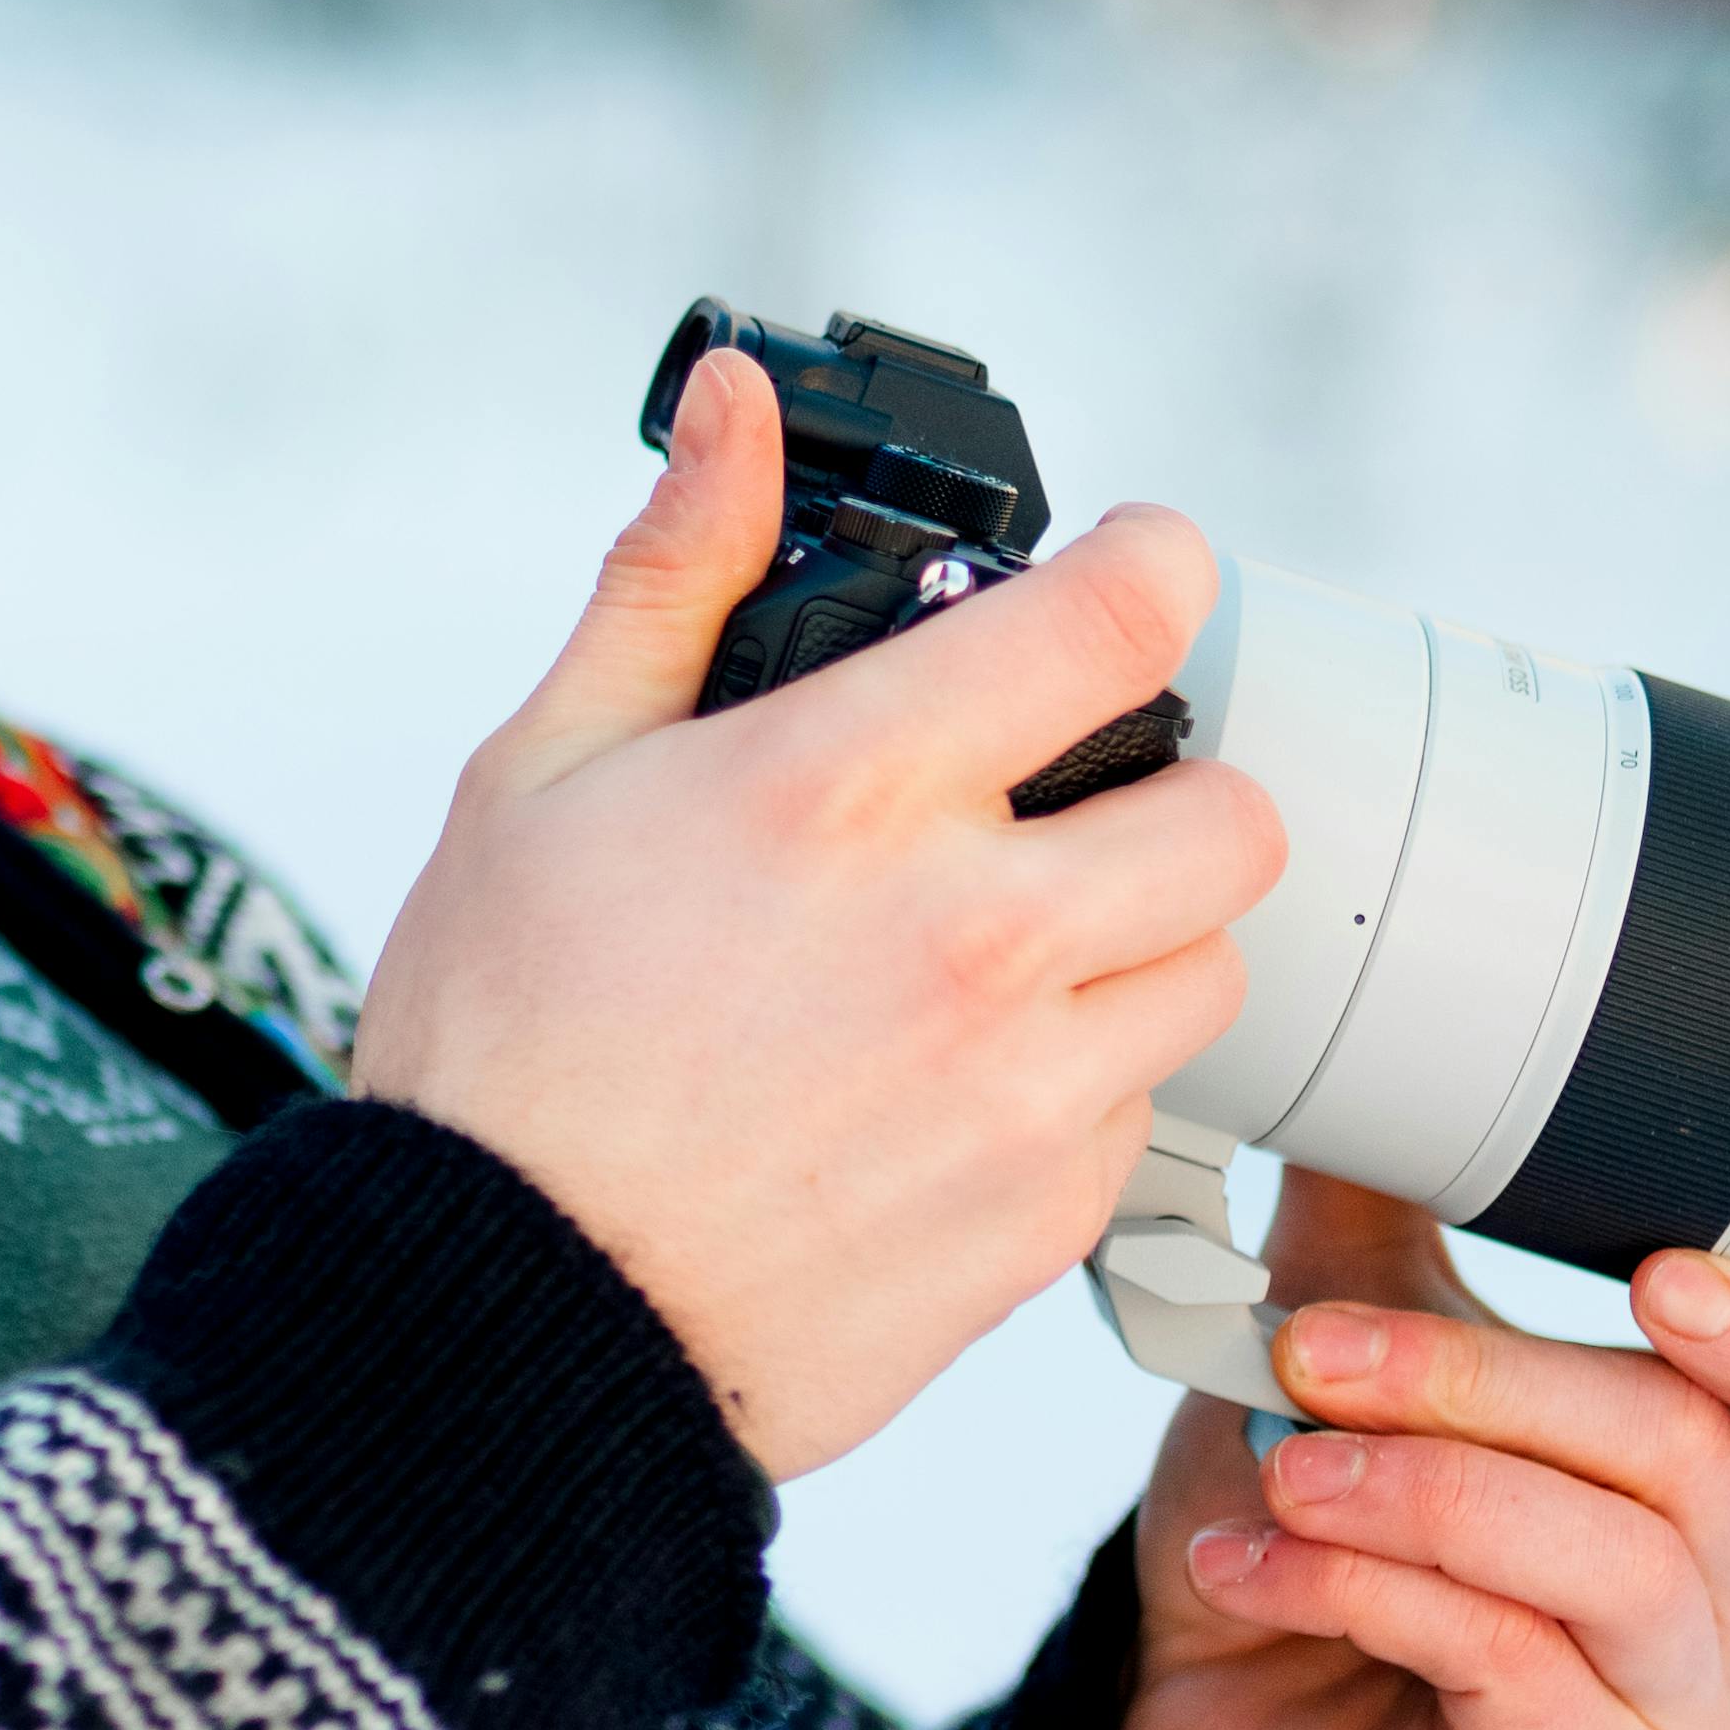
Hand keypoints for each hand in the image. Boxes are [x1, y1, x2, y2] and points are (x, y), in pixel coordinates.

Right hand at [351, 350, 1286, 1475]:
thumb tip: (738, 411)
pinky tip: (944, 1089)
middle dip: (1168, 787)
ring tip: (998, 961)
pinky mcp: (1038, 1225)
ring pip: (1207, 973)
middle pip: (1231, 817)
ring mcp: (1020, 1092)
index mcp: (846, 790)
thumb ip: (672, 575)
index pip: (1121, 621)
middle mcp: (968, 935)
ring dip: (1133, 947)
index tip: (1134, 572)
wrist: (498, 1318)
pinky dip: (1073, 1091)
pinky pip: (1136, 1120)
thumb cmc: (501, 1039)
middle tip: (1071, 803)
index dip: (1153, 566)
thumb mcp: (543, 770)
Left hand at [1119, 1181, 1729, 1729]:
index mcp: (1721, 1479)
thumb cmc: (1302, 1533)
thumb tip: (1370, 1045)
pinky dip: (1366, 1591)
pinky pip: (1512, 1667)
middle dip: (1490, 1383)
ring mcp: (1669, 1715)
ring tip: (1279, 1464)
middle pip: (1698, 1458)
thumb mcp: (1335, 1348)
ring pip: (1616, 1562)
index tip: (1662, 1273)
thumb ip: (1375, 1212)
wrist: (1191, 1727)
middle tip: (1317, 1352)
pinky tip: (1253, 1564)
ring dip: (1427, 1490)